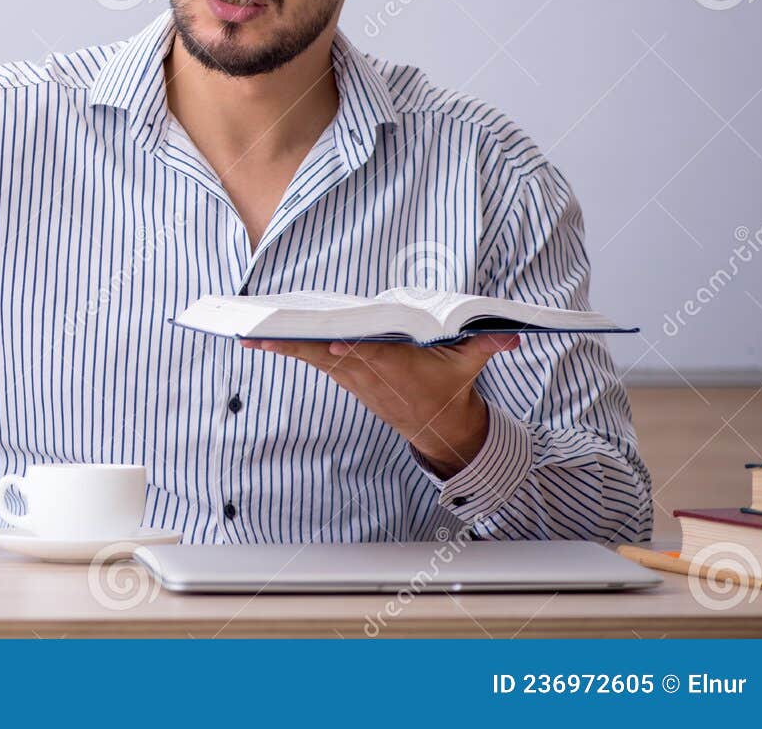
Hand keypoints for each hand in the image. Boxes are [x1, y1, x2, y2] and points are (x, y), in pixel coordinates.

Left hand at [240, 332, 521, 478]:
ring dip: (282, 347)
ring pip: (312, 357)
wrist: (437, 426)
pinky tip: (263, 340)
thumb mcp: (470, 364)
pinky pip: (313, 360)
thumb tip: (513, 336)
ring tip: (248, 335)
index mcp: (396, 365)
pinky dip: (290, 349)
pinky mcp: (345, 376)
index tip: (323, 340)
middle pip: (326, 353)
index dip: (345, 347)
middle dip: (294, 345)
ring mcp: (353, 376)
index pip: (366, 353)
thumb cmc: (450, 386)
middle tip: (257, 335)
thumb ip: (486, 344)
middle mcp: (368, 371)